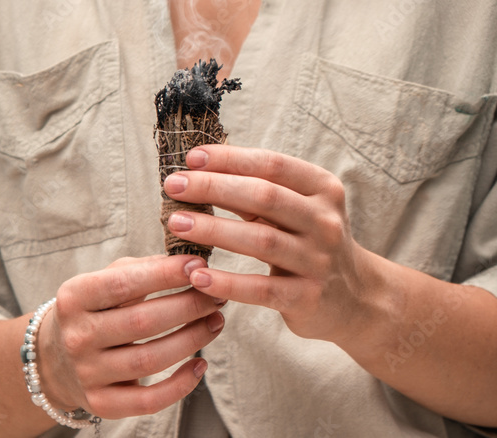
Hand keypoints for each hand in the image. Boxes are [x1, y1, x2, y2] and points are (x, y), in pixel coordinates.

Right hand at [38, 255, 225, 418]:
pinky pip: (148, 400)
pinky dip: (181, 385)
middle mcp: (76, 336)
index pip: (123, 283)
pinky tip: (200, 364)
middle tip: (217, 295)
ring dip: (192, 340)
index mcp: (73, 298)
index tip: (198, 265)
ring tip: (215, 322)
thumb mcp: (101, 282)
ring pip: (150, 360)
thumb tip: (188, 264)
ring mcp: (87, 373)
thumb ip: (139, 270)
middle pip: (142, 322)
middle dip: (188, 306)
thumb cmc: (92, 311)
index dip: (165, 274)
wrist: (55, 359)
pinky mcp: (101, 403)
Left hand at [162, 144, 385, 342]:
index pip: (272, 165)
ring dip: (213, 230)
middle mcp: (324, 221)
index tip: (190, 157)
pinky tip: (197, 277)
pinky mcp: (307, 297)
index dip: (229, 159)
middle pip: (264, 196)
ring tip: (176, 224)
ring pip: (261, 240)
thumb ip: (257, 190)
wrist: (356, 298)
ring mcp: (318, 260)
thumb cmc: (308, 243)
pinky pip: (262, 289)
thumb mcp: (294, 210)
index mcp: (321, 190)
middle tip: (173, 186)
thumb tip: (198, 168)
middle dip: (213, 188)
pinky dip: (227, 282)